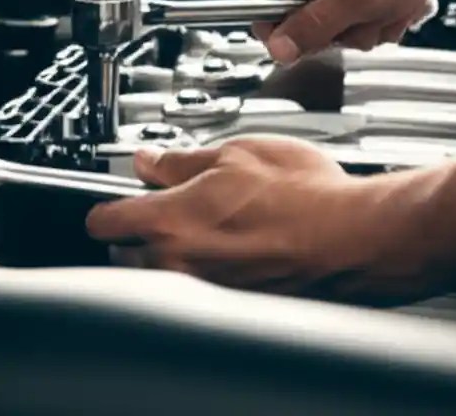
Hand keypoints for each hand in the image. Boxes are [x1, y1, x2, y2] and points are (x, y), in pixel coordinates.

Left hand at [84, 135, 453, 305]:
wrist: (350, 236)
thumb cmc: (303, 195)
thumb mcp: (236, 153)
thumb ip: (180, 161)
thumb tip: (149, 161)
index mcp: (170, 221)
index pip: (105, 222)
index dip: (107, 206)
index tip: (116, 198)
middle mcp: (179, 262)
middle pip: (125, 254)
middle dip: (136, 232)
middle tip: (165, 205)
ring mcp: (205, 287)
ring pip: (161, 274)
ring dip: (169, 253)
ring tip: (206, 225)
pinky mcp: (231, 302)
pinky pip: (199, 286)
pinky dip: (205, 269)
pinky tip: (234, 245)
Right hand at [246, 0, 452, 62]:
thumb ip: (316, 24)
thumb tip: (278, 49)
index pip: (258, 11)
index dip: (281, 35)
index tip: (314, 40)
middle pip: (298, 28)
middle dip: (336, 34)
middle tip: (364, 14)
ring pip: (330, 32)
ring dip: (362, 29)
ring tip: (384, 6)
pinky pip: (351, 25)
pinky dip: (374, 22)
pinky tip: (389, 5)